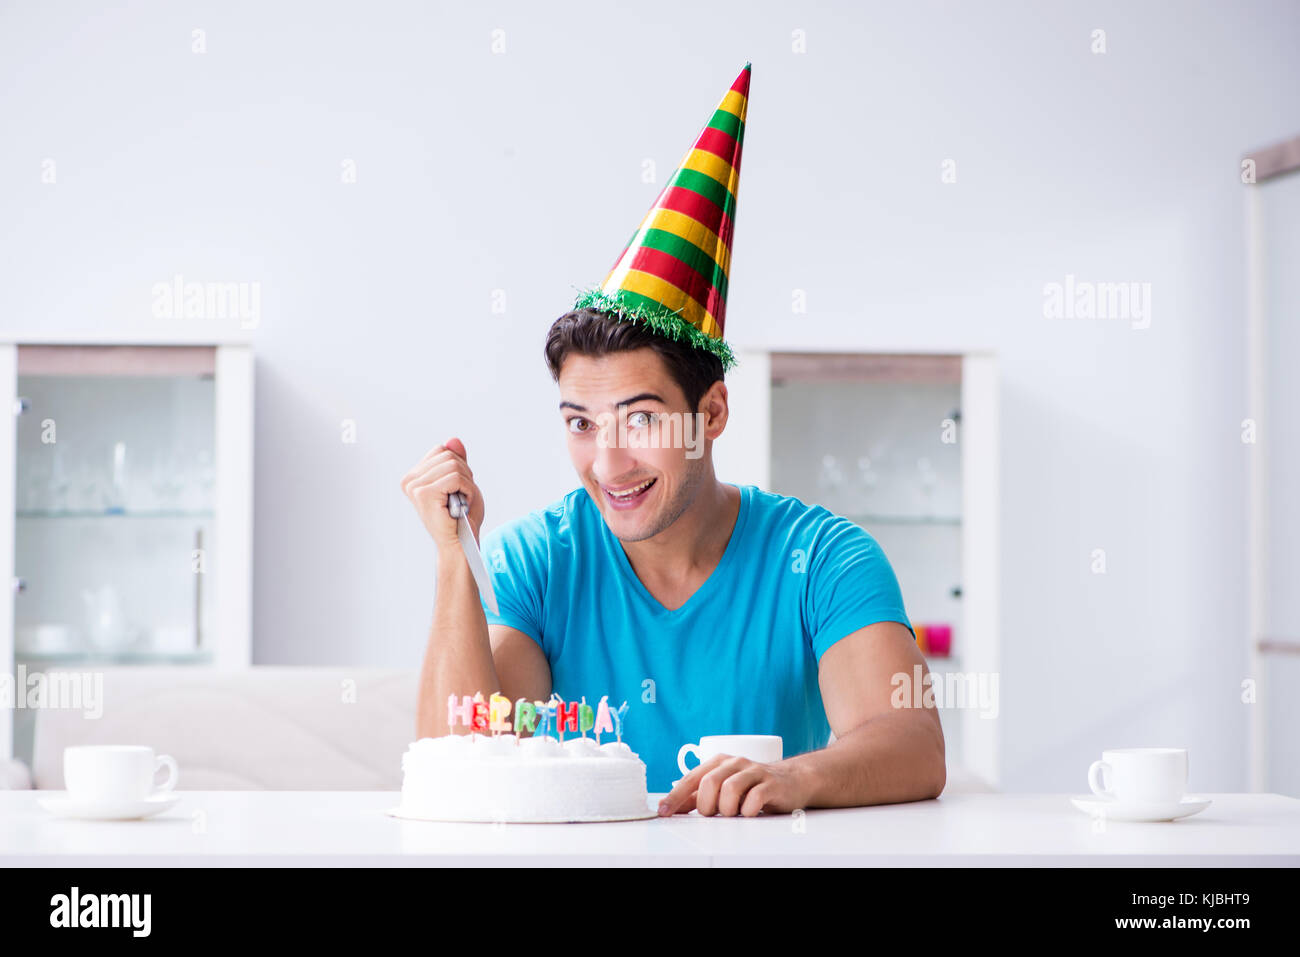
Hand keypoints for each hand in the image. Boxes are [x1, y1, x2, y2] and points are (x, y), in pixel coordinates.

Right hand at [400, 437, 484, 552]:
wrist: (461, 544)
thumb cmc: (461, 518)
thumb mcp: (463, 481)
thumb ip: (457, 460)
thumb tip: (453, 440)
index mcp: (415, 476)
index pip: (442, 450)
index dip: (458, 467)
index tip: (457, 489)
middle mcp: (410, 481)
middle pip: (448, 455)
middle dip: (464, 475)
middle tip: (460, 498)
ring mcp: (415, 487)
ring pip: (454, 465)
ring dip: (466, 484)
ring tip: (460, 503)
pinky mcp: (424, 494)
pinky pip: (456, 477)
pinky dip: (467, 490)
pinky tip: (461, 505)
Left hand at [657, 754, 810, 817]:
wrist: (792, 780)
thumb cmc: (753, 786)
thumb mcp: (723, 788)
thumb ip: (699, 796)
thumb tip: (672, 806)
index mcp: (719, 762)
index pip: (691, 778)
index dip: (676, 796)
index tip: (663, 811)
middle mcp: (734, 763)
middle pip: (709, 783)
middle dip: (708, 806)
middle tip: (716, 814)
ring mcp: (754, 771)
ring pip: (729, 790)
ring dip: (728, 809)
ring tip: (734, 813)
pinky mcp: (771, 784)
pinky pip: (754, 799)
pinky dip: (747, 811)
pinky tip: (749, 812)